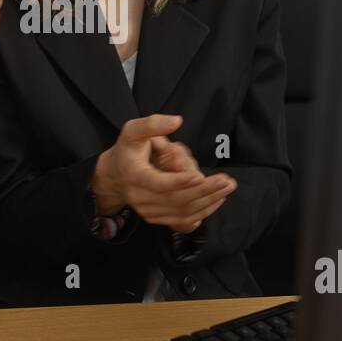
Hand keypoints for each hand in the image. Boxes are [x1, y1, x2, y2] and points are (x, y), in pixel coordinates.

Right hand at [91, 115, 234, 232]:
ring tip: (227, 187)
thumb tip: (177, 121)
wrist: (115, 176)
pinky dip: (203, 211)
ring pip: (182, 211)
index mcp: (133, 175)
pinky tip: (217, 199)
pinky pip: (182, 220)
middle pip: (174, 199)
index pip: (155, 182)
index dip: (177, 181)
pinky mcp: (157, 218)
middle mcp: (139, 197)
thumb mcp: (133, 131)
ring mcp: (148, 211)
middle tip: (225, 181)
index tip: (198, 176)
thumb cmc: (128, 150)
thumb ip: (152, 124)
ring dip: (208, 201)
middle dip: (202, 190)